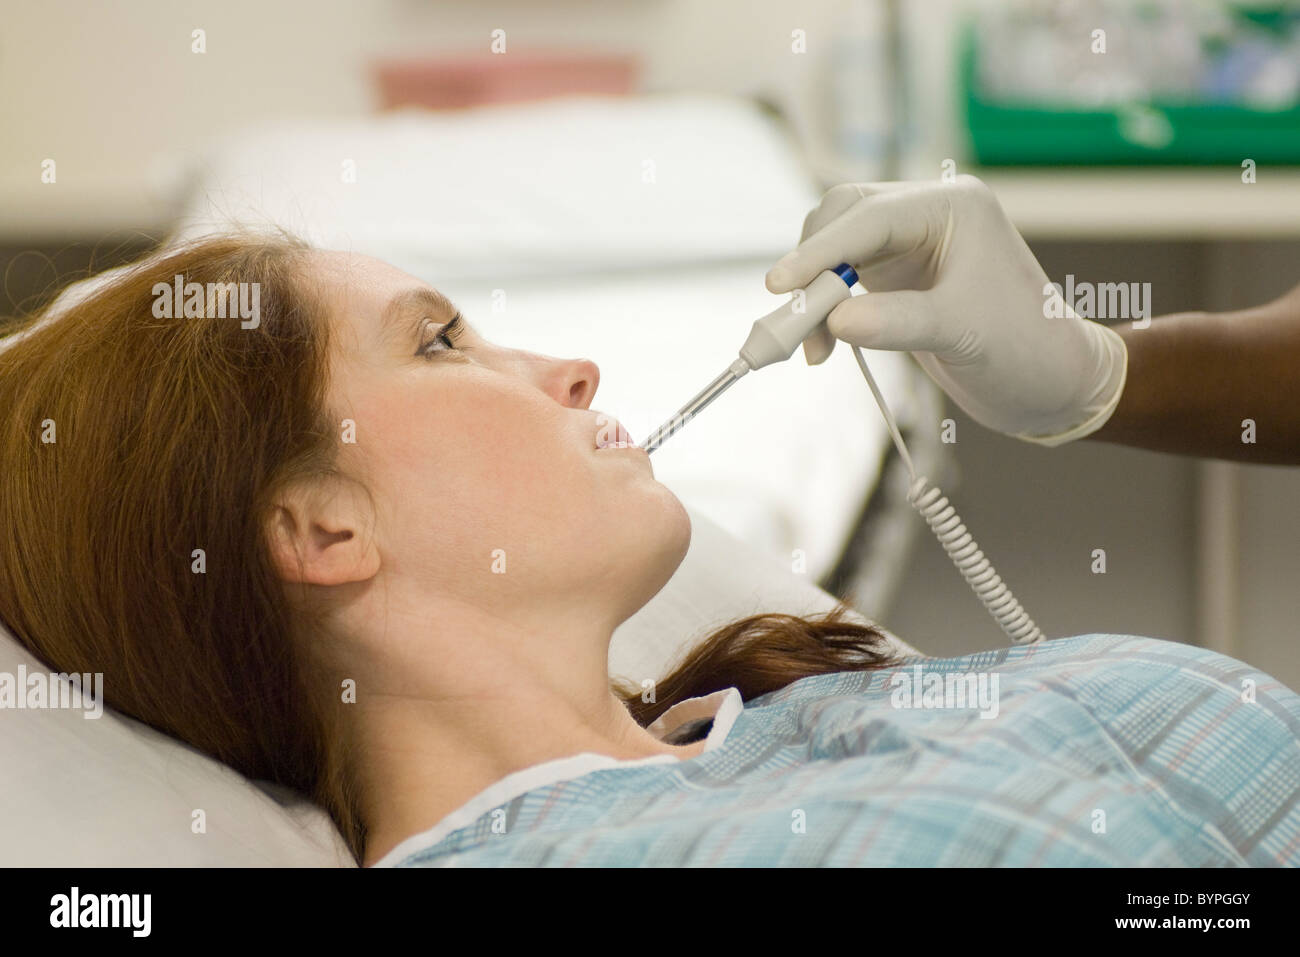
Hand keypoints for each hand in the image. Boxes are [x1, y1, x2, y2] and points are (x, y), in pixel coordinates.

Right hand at [766, 176, 1127, 445]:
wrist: (1050, 382)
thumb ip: (896, 323)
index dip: (818, 251)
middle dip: (812, 266)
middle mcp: (929, 214)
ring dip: (815, 293)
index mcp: (952, 207)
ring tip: (811, 347)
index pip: (867, 217)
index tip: (780, 285)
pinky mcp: (898, 276)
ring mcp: (912, 243)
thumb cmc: (1024, 350)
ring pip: (836, 247)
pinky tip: (824, 346)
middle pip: (841, 217)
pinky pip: (844, 279)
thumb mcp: (961, 333)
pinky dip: (827, 311)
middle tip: (792, 320)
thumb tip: (834, 319)